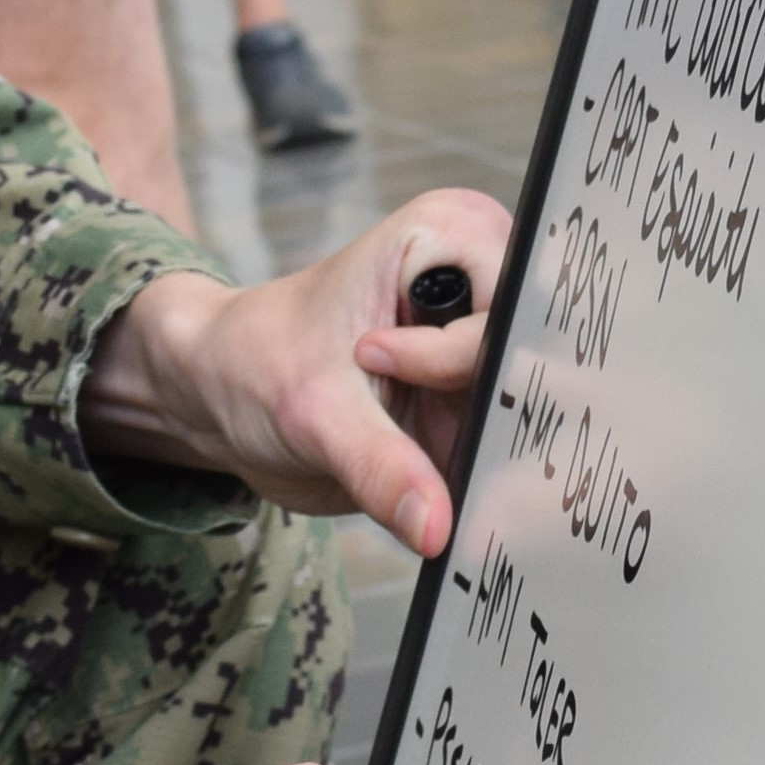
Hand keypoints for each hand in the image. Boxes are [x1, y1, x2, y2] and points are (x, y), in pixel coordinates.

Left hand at [79, 191, 510, 557]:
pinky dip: (495, 479)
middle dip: (506, 419)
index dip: (462, 359)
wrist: (224, 394)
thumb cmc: (256, 362)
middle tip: (455, 458)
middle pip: (540, 360)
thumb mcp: (311, 411)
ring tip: (458, 483)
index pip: (506, 307)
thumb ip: (380, 466)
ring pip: (539, 410)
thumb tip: (437, 527)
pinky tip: (470, 506)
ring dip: (507, 460)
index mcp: (451, 237)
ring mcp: (488, 345)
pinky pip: (512, 445)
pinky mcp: (481, 399)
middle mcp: (485, 282)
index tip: (381, 366)